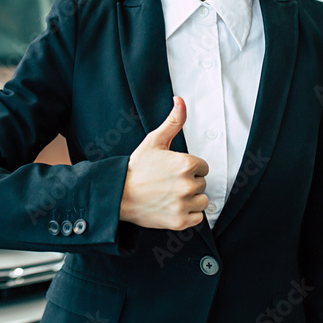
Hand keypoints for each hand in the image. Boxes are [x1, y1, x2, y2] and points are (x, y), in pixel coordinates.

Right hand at [119, 96, 208, 230]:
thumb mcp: (154, 141)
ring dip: (191, 199)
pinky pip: (198, 218)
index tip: (174, 170)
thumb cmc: (137, 168)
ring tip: (172, 195)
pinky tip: (174, 207)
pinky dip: (189, 215)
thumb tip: (180, 101)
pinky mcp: (180, 221)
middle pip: (202, 184)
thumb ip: (173, 121)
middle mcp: (188, 185)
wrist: (119, 194)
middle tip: (169, 183)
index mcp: (186, 164)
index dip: (190, 168)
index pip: (203, 167)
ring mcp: (184, 204)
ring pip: (202, 201)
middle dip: (189, 183)